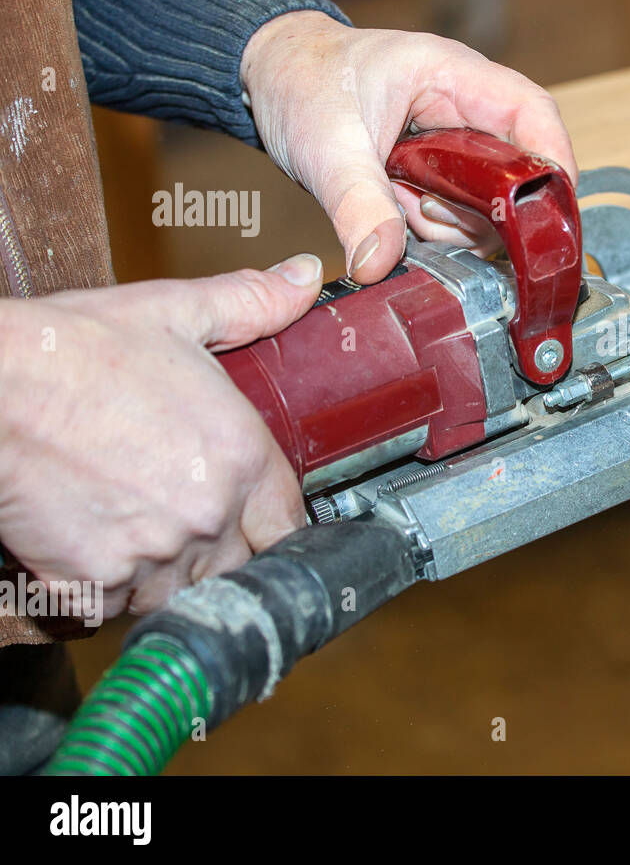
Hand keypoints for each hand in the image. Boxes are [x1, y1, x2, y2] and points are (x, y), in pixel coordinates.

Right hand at [0, 254, 322, 618]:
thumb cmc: (71, 352)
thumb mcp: (172, 312)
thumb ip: (250, 304)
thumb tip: (303, 278)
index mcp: (241, 455)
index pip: (289, 522)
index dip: (270, 523)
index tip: (252, 518)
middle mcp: (208, 511)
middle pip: (238, 562)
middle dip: (218, 548)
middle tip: (178, 513)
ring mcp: (154, 552)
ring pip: (180, 589)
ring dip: (164, 570)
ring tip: (133, 523)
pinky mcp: (95, 582)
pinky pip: (117, 605)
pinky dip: (107, 587)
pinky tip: (91, 541)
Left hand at [239, 11, 577, 282]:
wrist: (268, 79)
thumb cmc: (300, 83)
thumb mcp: (326, 147)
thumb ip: (357, 206)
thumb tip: (380, 263)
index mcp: (450, 74)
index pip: (532, 112)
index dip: (554, 161)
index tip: (551, 214)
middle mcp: (466, 106)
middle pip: (520, 169)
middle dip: (486, 210)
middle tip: (433, 215)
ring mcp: (456, 141)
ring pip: (491, 202)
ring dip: (452, 222)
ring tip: (400, 205)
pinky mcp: (442, 170)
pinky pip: (460, 213)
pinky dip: (434, 225)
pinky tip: (398, 209)